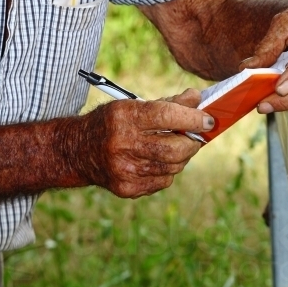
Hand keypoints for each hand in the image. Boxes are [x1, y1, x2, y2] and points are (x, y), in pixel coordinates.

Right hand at [76, 89, 212, 197]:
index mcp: (124, 117)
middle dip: (192, 142)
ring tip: (179, 145)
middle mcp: (123, 144)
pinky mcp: (127, 188)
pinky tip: (160, 160)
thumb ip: (168, 103)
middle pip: (173, 148)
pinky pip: (162, 181)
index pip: (166, 116)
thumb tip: (198, 98)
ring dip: (182, 156)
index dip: (192, 118)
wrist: (79, 150)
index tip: (208, 119)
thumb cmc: (112, 122)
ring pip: (171, 167)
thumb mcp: (133, 105)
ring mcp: (125, 170)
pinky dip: (169, 170)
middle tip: (198, 135)